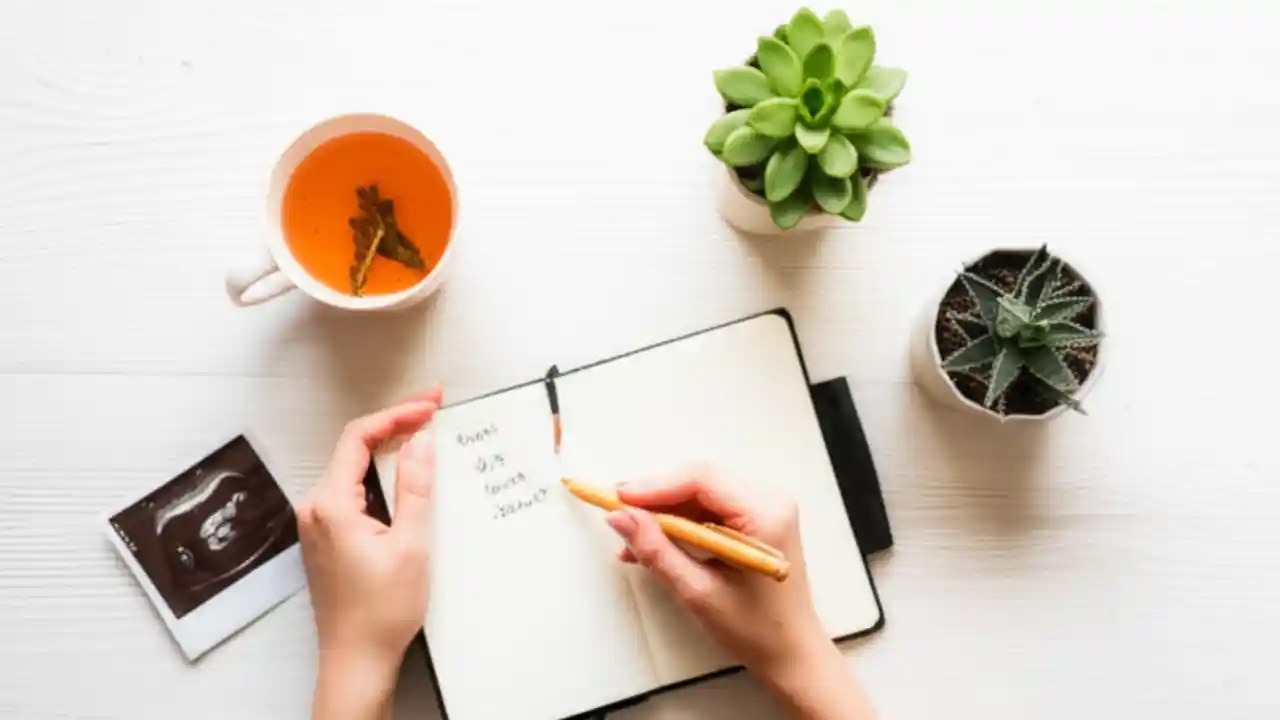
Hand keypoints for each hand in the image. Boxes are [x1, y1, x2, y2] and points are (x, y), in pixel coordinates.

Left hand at [298, 389, 440, 719]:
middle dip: (395, 424)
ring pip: (354, 469)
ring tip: (425, 435)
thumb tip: (421, 442)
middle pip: (354, 448)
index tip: (429, 405)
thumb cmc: (380, 613)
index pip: (359, 437)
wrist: (356, 660)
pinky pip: (353, 492)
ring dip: (389, 450)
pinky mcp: (328, 538)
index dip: (396, 414)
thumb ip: (415, 488)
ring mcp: (319, 525)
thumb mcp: (411, 545)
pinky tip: (406, 476)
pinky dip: (380, 476)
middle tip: (433, 409)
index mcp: (331, 506)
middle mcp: (316, 510)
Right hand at [608, 466, 874, 718]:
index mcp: (765, 514)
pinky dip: (679, 524)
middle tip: (617, 514)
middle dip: (655, 497)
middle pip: (699, 481)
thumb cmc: (755, 630)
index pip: (702, 479)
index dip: (655, 486)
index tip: (617, 499)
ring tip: (629, 539)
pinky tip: (651, 544)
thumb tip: (619, 517)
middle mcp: (769, 501)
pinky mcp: (754, 520)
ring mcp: (763, 508)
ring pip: (700, 494)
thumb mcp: (699, 592)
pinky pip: (708, 509)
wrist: (791, 652)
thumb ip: (658, 551)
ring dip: (663, 513)